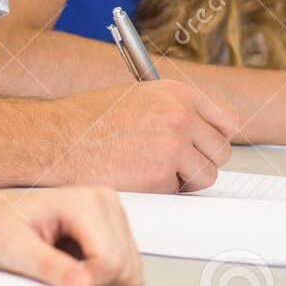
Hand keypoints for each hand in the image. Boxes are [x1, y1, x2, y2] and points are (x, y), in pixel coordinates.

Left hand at [0, 185, 142, 285]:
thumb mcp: (15, 250)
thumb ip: (50, 267)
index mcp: (86, 201)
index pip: (111, 260)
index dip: (87, 283)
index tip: (58, 282)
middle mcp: (105, 200)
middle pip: (125, 267)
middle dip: (94, 283)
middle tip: (57, 275)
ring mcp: (112, 211)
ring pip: (129, 269)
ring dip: (99, 280)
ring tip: (64, 266)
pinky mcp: (114, 225)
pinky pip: (125, 267)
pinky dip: (102, 276)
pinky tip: (74, 263)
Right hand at [35, 79, 237, 192]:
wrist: (57, 138)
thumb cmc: (90, 121)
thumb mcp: (139, 98)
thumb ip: (175, 111)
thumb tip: (203, 133)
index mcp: (177, 93)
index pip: (228, 120)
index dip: (217, 138)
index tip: (207, 148)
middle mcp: (180, 116)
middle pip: (222, 152)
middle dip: (202, 162)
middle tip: (176, 165)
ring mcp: (172, 146)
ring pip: (206, 177)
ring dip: (186, 181)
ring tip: (154, 172)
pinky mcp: (159, 177)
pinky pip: (179, 192)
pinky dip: (162, 191)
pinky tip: (137, 178)